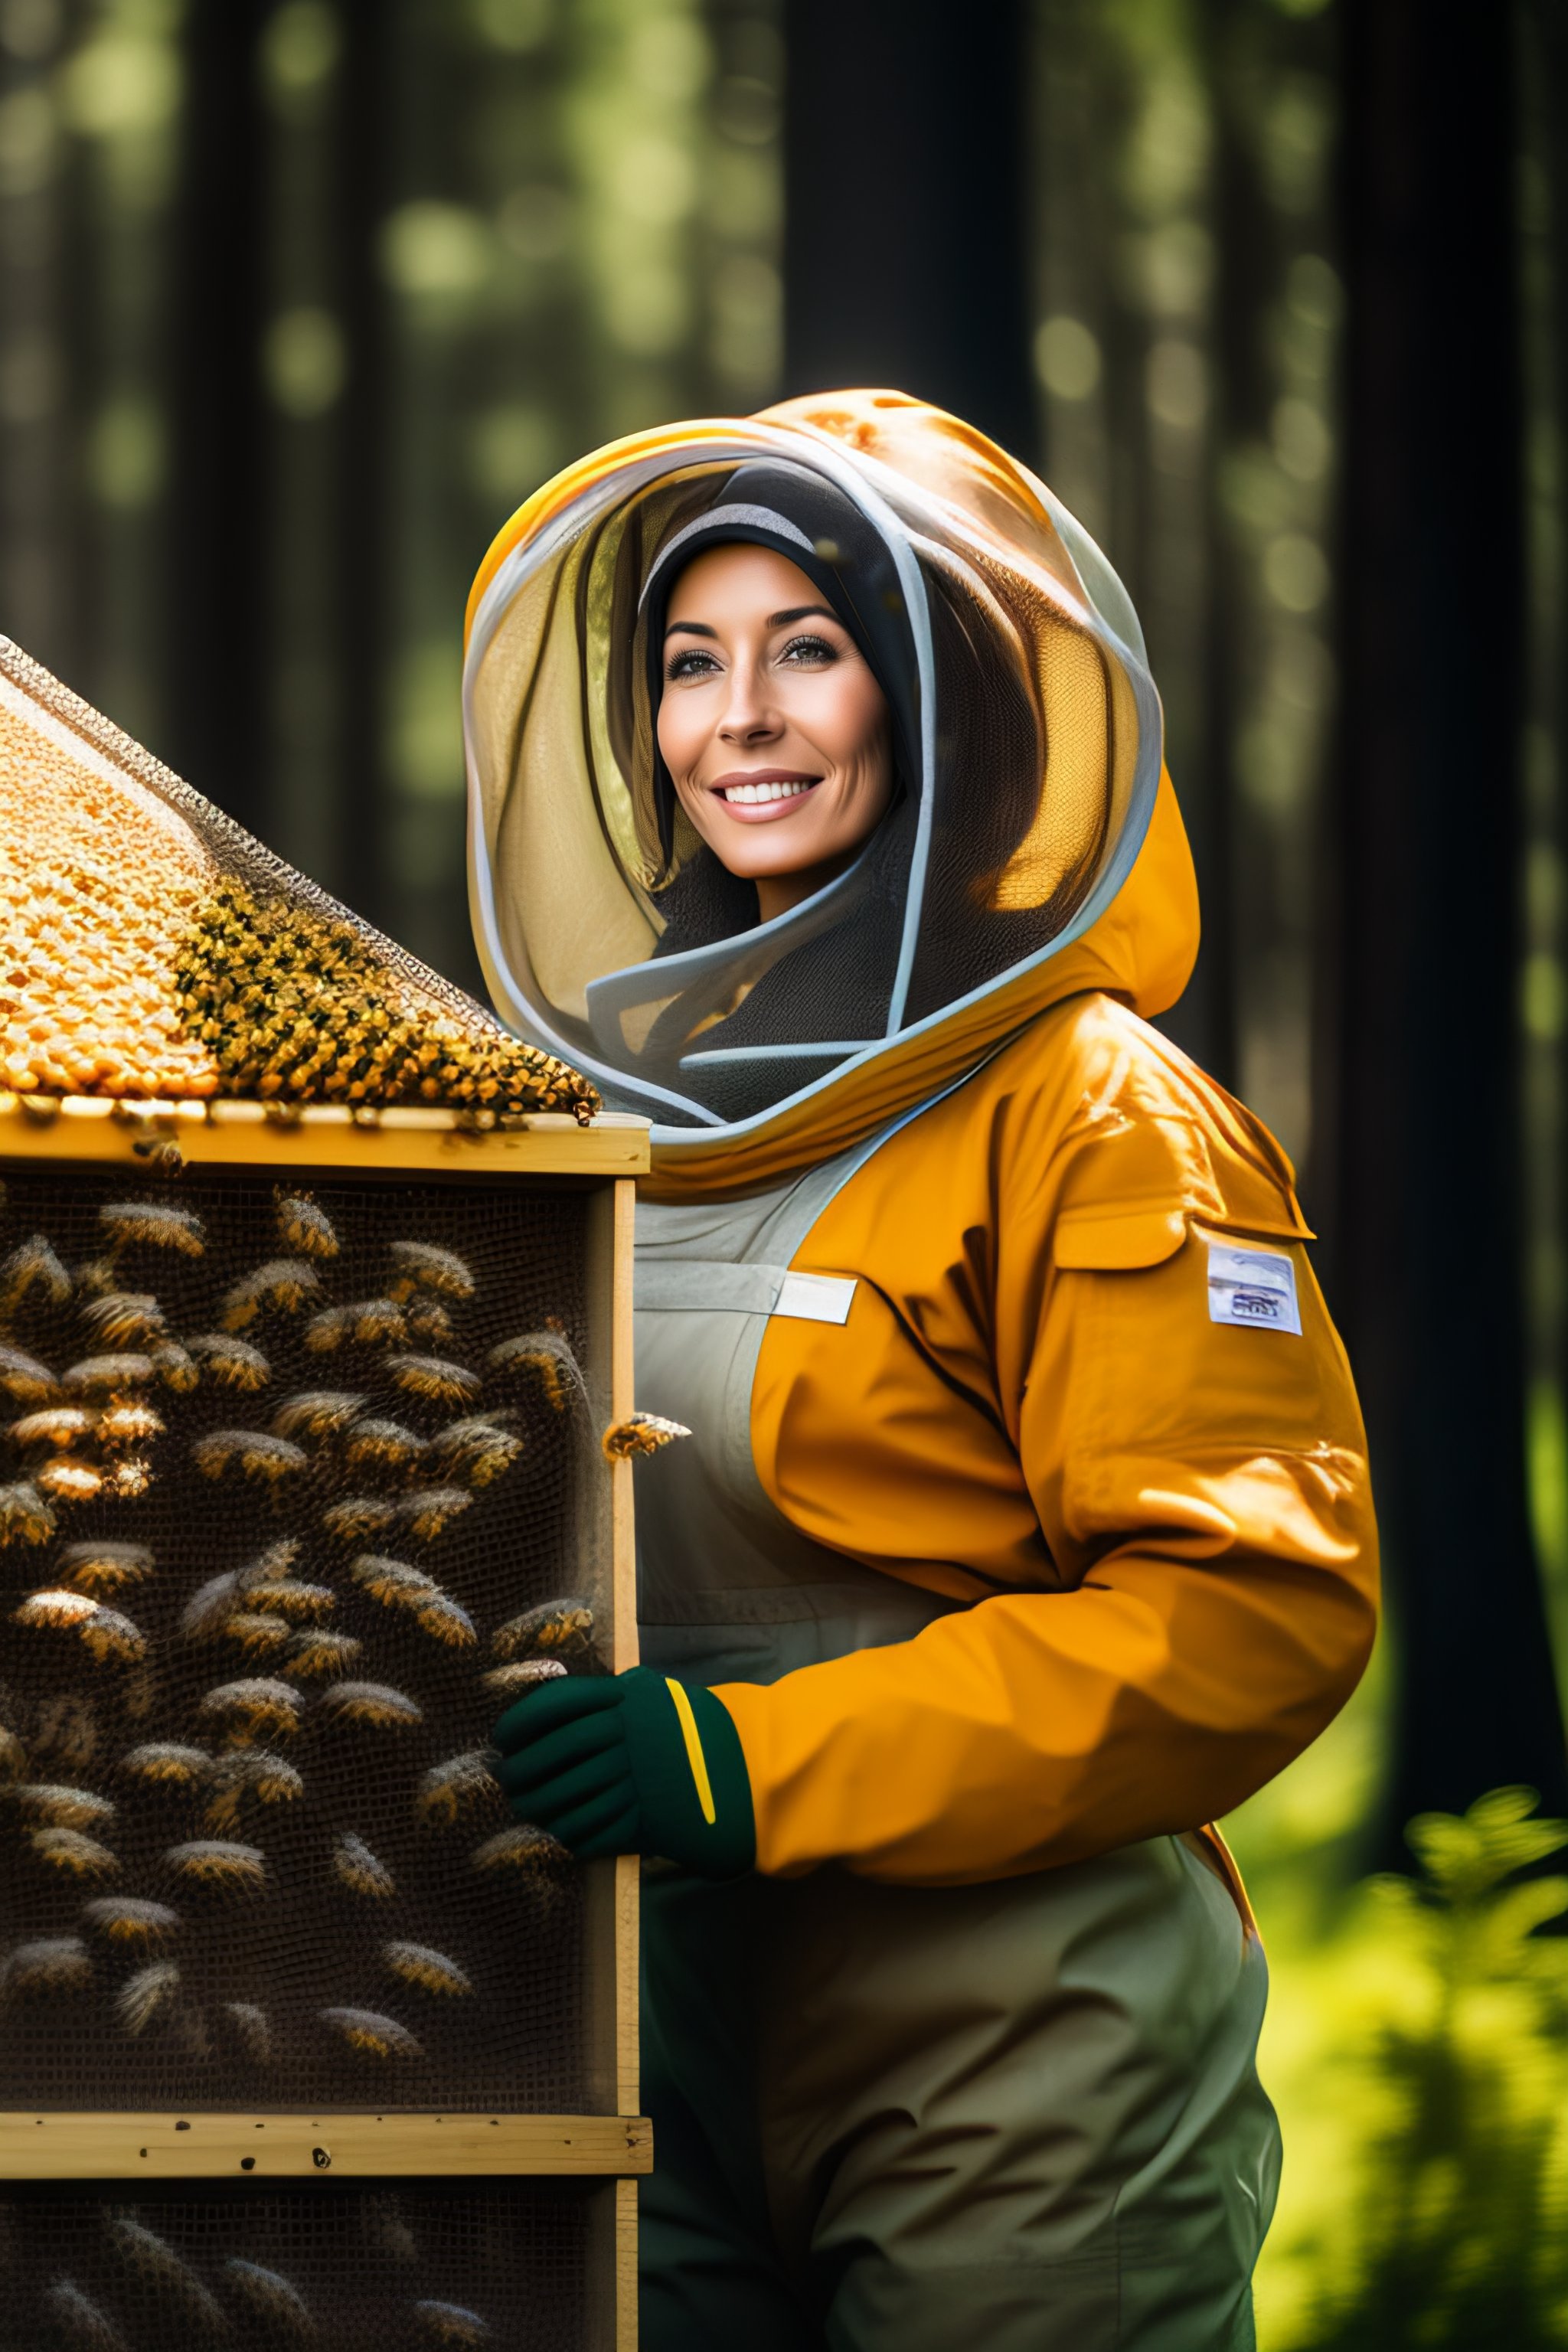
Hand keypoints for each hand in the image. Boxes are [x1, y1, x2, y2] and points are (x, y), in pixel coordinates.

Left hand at [490, 1666, 754, 1877]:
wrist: (750, 1776)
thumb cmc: (702, 1731)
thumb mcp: (661, 1698)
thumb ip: (617, 1700)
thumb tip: (563, 1713)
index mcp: (629, 1699)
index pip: (557, 1704)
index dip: (521, 1721)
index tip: (503, 1737)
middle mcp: (626, 1736)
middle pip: (553, 1755)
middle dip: (520, 1771)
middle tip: (506, 1780)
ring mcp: (634, 1781)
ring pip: (566, 1797)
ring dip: (539, 1808)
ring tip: (528, 1809)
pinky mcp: (643, 1821)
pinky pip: (592, 1831)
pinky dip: (569, 1835)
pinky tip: (561, 1833)